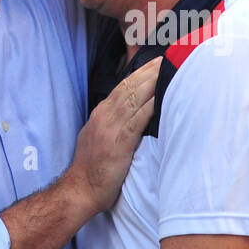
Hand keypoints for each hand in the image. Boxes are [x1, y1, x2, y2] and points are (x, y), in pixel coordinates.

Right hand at [66, 57, 159, 212]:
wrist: (80, 190)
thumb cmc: (93, 169)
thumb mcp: (99, 139)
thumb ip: (113, 124)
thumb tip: (132, 114)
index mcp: (100, 115)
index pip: (123, 87)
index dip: (141, 73)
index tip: (157, 62)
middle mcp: (104, 117)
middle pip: (129, 87)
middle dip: (149, 71)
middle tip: (169, 57)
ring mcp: (110, 129)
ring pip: (133, 99)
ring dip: (152, 82)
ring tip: (168, 69)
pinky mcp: (118, 144)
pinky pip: (136, 121)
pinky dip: (149, 107)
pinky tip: (161, 97)